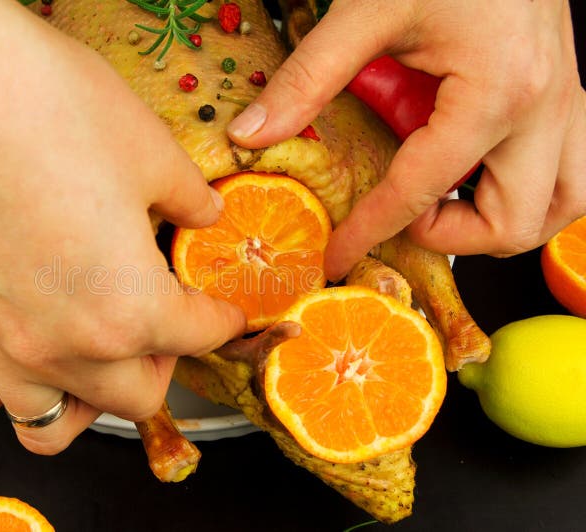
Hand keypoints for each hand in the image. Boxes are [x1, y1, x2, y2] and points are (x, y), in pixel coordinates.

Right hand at [0, 0, 244, 453]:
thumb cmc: (49, 113)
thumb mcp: (150, 150)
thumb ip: (187, 198)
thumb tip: (203, 213)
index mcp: (130, 311)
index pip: (198, 337)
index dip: (222, 320)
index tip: (225, 311)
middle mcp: (66, 348)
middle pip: (135, 397)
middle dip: (163, 363)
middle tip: (165, 320)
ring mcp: (3, 346)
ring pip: (54, 424)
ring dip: (89, 398)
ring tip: (98, 355)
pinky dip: (16, 387)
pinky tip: (27, 346)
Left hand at [228, 0, 585, 279]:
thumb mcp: (367, 11)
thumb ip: (308, 77)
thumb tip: (253, 132)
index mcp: (497, 92)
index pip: (421, 191)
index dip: (369, 232)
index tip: (338, 256)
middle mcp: (545, 107)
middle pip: (513, 225)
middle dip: (450, 237)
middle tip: (407, 215)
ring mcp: (566, 102)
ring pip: (559, 208)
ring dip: (500, 222)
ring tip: (448, 204)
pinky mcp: (567, 94)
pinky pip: (573, 172)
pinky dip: (530, 191)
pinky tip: (485, 175)